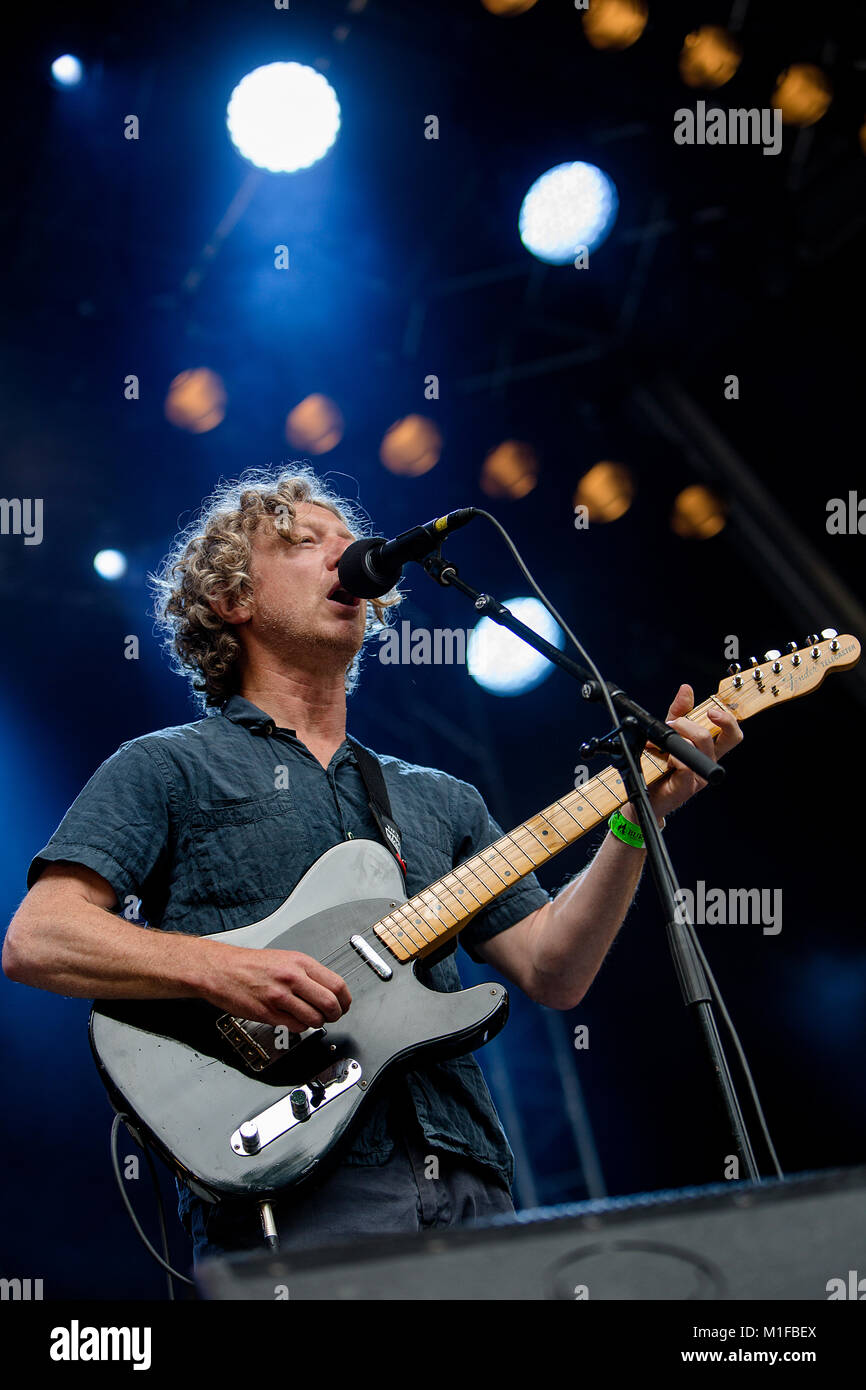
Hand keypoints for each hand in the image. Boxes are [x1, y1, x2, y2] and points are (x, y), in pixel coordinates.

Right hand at [199, 944, 351, 1028]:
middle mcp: (292, 978)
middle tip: (332, 1016)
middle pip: (330, 1003)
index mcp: (300, 962)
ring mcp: (280, 997)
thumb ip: (307, 974)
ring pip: (315, 1018)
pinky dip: (300, 1027)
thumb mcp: (285, 959)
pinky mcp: (268, 1013)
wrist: (221, 970)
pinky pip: (296, 1027)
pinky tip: (293, 1020)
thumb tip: (328, 990)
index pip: (337, 984)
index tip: (344, 1005)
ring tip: (311, 1018)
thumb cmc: (250, 964)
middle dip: (335, 1015)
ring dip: (317, 1023)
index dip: (345, 1000)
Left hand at [622, 683, 742, 826]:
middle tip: (676, 722)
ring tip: (662, 739)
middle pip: (728, 737)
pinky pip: (686, 765)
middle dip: (698, 722)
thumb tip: (687, 689)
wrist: (643, 796)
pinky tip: (664, 758)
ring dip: (681, 735)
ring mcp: (700, 776)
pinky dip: (673, 756)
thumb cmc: (657, 766)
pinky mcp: (687, 787)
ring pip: (703, 746)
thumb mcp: (667, 733)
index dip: (728, 719)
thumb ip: (678, 712)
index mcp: (708, 750)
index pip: (732, 733)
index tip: (711, 710)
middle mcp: (708, 762)